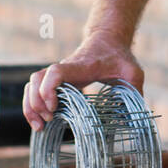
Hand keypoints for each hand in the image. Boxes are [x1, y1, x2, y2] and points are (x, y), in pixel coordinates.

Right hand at [22, 36, 144, 131]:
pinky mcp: (56, 82)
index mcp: (80, 67)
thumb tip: (137, 116)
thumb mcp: (132, 71)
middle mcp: (64, 70)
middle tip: (48, 120)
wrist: (108, 41)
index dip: (49, 88)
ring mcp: (58, 76)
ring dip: (30, 106)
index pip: (55, 71)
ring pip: (32, 85)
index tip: (54, 106)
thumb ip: (136, 89)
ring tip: (40, 126)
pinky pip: (35, 91)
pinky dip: (32, 106)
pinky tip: (40, 122)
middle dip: (36, 103)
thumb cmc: (119, 57)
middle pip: (36, 80)